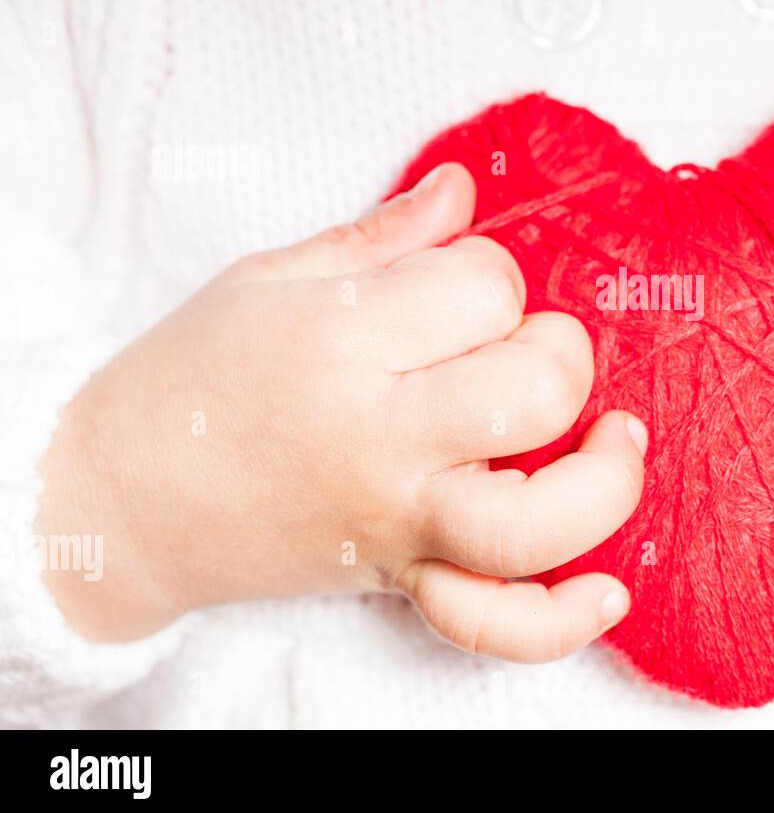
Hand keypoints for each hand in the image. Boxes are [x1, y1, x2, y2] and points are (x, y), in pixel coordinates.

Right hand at [38, 163, 645, 657]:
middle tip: (518, 347)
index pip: (488, 288)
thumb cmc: (195, 376)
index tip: (459, 286)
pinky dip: (561, 620)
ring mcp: (399, 521)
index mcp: (346, 342)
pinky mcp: (404, 579)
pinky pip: (495, 624)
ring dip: (602, 476)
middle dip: (557, 351)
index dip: (493, 274)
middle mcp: (382, 439)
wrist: (124, 500)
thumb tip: (465, 188)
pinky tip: (609, 591)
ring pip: (540, 520)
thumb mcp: (273, 277)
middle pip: (537, 390)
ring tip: (610, 435)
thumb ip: (384, 236)